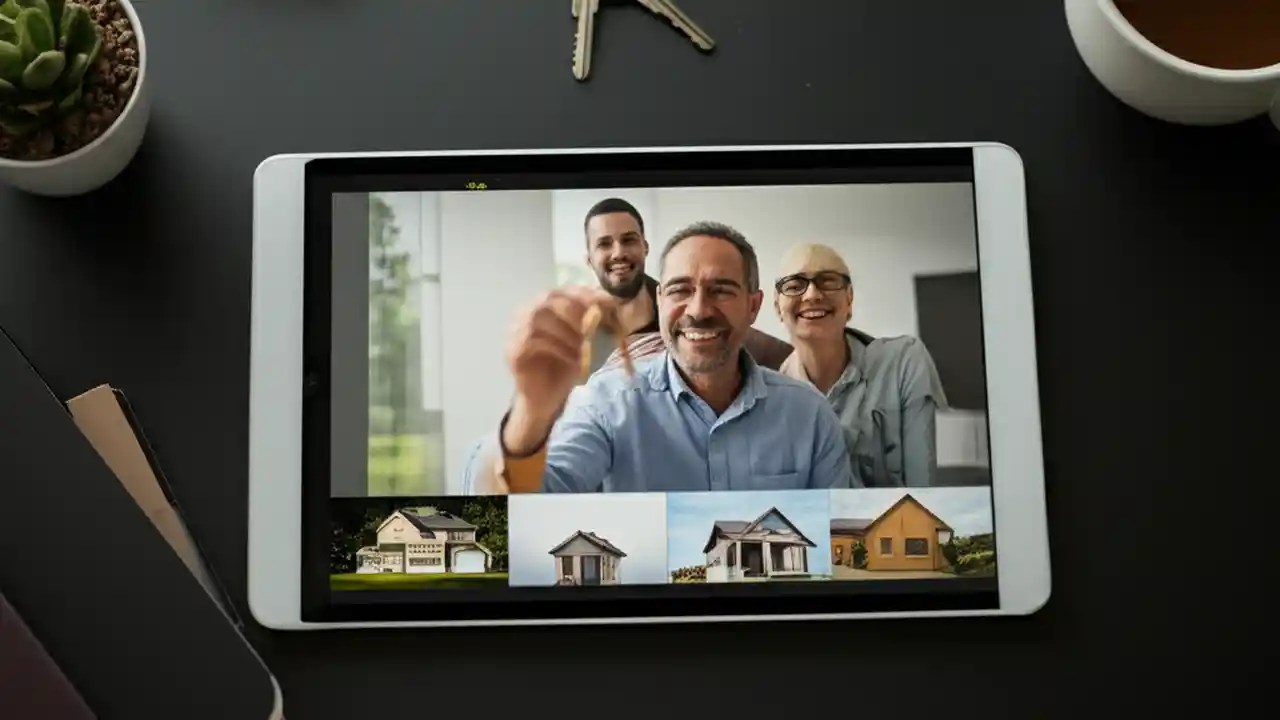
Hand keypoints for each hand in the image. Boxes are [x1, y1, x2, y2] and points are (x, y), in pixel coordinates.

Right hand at [502, 286, 615, 454]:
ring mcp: (516, 330)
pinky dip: (558, 348)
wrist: (546, 399)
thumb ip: (596, 324)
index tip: (606, 304)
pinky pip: (532, 340)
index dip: (585, 294)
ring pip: (538, 317)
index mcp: (546, 306)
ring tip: (585, 347)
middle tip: (593, 328)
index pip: (564, 289)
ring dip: (567, 331)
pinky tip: (574, 359)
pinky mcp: (513, 350)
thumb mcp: (586, 343)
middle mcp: (527, 312)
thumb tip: (615, 306)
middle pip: (549, 298)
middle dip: (575, 311)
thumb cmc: (566, 368)